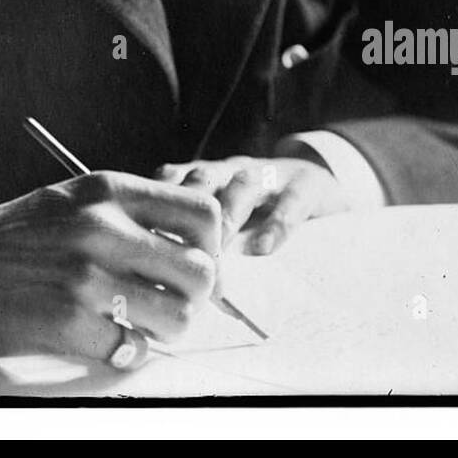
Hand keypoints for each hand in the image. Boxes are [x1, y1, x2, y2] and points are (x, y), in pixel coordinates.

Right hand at [0, 171, 220, 363]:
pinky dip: (126, 352)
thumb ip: (130, 213)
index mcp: (110, 190)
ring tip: (137, 326)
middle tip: (169, 305)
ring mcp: (85, 274)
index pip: (204, 214)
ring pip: (177, 316)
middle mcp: (104, 226)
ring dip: (164, 330)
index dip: (212, 249)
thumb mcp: (76, 198)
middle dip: (194, 298)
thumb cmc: (16, 235)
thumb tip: (193, 248)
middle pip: (202, 272)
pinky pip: (132, 349)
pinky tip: (104, 340)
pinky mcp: (65, 320)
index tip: (193, 265)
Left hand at [155, 152, 349, 254]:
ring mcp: (267, 174)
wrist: (315, 175)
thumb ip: (196, 239)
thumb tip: (161, 286)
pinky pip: (291, 200)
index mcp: (203, 177)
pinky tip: (264, 248)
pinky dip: (276, 224)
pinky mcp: (305, 184)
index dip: (156, 212)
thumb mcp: (222, 214)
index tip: (143, 247)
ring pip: (242, 184)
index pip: (171, 183)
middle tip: (177, 258)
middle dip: (188, 217)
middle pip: (202, 183)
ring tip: (217, 254)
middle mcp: (229, 171)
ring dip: (226, 217)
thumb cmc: (256, 210)